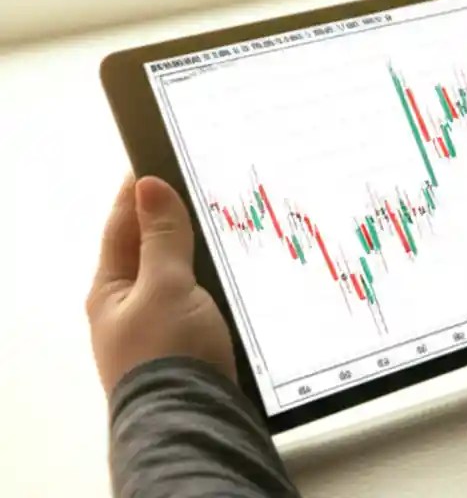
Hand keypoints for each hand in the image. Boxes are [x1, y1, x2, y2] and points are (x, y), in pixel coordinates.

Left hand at [87, 175, 235, 393]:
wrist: (195, 421)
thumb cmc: (169, 354)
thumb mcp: (166, 285)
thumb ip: (162, 237)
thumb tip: (148, 186)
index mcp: (111, 291)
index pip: (122, 227)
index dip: (138, 193)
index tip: (157, 159)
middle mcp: (132, 309)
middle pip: (152, 251)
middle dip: (172, 221)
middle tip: (201, 184)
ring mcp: (162, 328)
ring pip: (182, 276)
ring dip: (199, 252)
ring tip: (227, 220)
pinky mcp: (194, 345)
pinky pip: (204, 299)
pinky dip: (216, 280)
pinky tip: (239, 272)